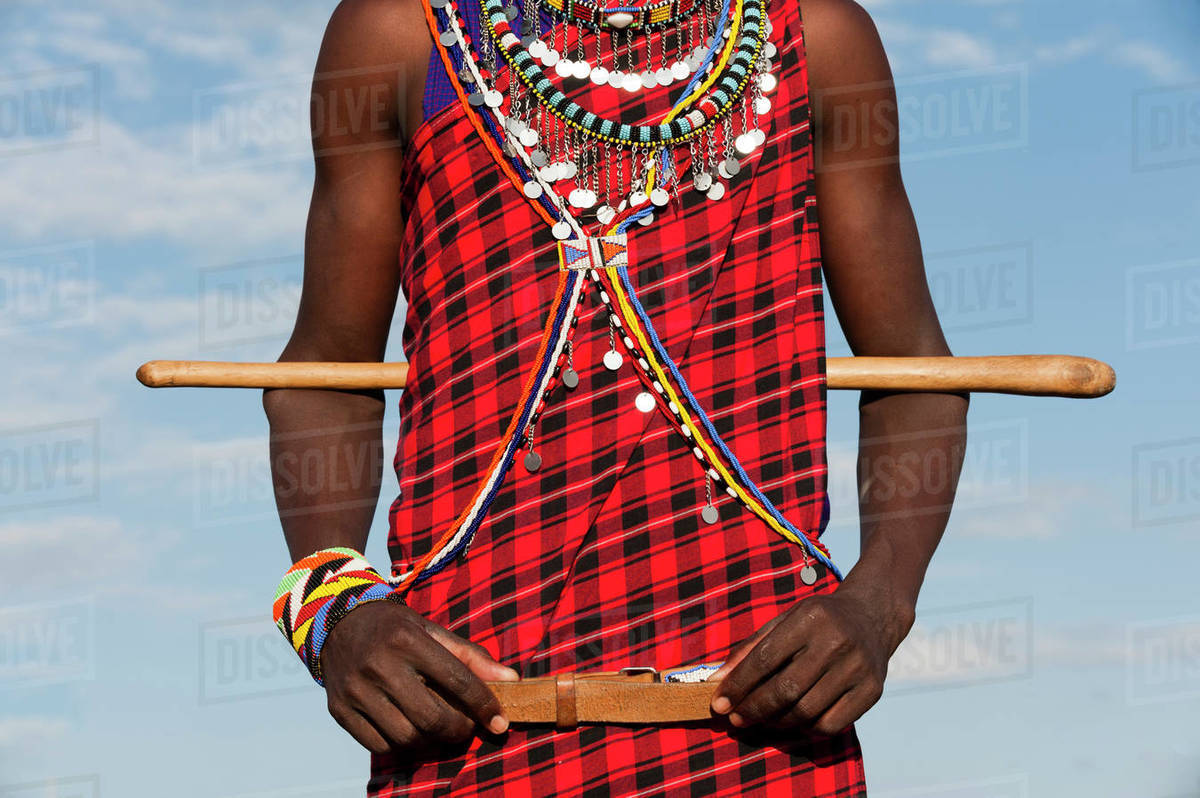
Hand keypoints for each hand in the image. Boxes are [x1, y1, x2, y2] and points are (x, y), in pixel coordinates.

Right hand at [320, 598, 518, 754]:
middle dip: (460, 729)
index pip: (457, 680)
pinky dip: (402, 745)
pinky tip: (411, 729)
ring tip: (440, 727)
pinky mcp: (339, 710)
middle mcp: (379, 665)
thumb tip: (511, 681)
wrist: (337, 622)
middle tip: (467, 726)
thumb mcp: (432, 631)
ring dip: (432, 740)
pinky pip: (379, 745)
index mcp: (407, 640)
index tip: (500, 720)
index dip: (484, 705)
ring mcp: (356, 690)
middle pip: (432, 718)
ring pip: (406, 737)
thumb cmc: (395, 628)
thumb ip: (471, 657)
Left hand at [708, 586, 913, 735]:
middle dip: (754, 708)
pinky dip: (806, 729)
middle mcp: (836, 642)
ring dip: (776, 722)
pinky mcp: (872, 691)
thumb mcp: (784, 620)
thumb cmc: (818, 620)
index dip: (738, 685)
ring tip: (761, 720)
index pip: (765, 658)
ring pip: (806, 711)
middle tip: (736, 719)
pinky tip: (793, 721)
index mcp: (810, 618)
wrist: (872, 617)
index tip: (719, 704)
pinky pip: (831, 725)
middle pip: (785, 689)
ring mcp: (857, 668)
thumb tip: (717, 680)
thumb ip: (751, 648)